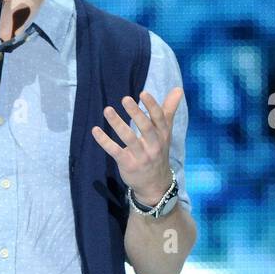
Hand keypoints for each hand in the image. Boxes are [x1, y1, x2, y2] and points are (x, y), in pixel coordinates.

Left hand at [91, 87, 182, 202]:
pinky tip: (95, 130)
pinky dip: (105, 141)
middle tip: (125, 99)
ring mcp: (141, 156)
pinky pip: (115, 151)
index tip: (143, 93)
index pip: (159, 119)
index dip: (152, 106)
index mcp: (163, 135)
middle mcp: (154, 145)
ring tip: (107, 110)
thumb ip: (169, 110)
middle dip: (136, 113)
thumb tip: (178, 89)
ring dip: (118, 124)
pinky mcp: (128, 164)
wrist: (156, 184)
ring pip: (129, 138)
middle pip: (146, 128)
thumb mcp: (166, 132)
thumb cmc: (158, 152)